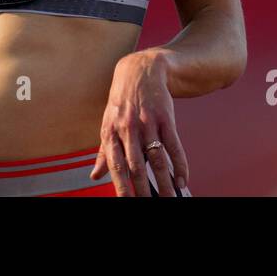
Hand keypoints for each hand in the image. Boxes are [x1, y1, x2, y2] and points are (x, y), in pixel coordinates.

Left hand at [90, 49, 188, 196]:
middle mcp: (128, 128)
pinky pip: (173, 145)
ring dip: (165, 182)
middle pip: (136, 165)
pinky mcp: (165, 117)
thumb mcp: (108, 123)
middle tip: (149, 205)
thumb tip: (94, 176)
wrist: (140, 70)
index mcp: (111, 132)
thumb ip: (103, 152)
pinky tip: (182, 179)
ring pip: (157, 158)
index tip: (127, 202)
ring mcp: (147, 122)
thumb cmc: (122, 101)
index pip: (116, 165)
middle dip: (143, 189)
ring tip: (171, 198)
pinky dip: (179, 164)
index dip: (121, 186)